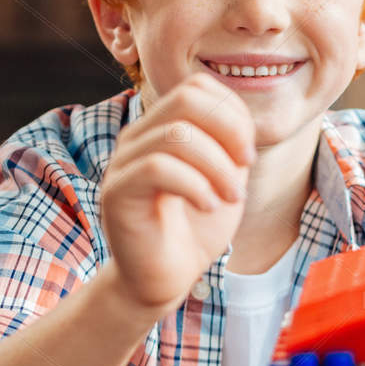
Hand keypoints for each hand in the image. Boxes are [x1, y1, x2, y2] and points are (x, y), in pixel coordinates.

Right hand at [100, 74, 254, 312]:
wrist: (165, 277)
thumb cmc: (195, 229)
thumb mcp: (225, 178)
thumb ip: (231, 144)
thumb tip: (241, 117)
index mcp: (163, 128)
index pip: (197, 87)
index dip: (233, 114)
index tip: (247, 155)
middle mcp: (139, 137)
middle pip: (186, 100)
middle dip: (228, 132)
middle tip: (244, 169)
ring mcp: (123, 162)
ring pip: (176, 135)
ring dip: (218, 167)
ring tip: (231, 198)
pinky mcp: (117, 193)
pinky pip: (157, 168)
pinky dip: (195, 186)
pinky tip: (208, 206)